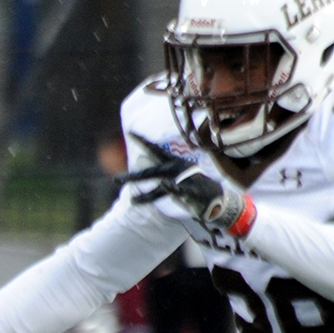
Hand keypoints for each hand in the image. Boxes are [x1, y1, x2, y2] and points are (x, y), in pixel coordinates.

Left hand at [117, 137, 254, 234]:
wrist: (218, 199)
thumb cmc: (198, 189)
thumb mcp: (179, 181)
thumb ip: (164, 182)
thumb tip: (154, 178)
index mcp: (174, 164)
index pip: (155, 151)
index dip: (143, 142)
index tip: (131, 133)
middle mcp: (176, 169)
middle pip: (151, 172)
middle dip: (132, 177)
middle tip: (115, 180)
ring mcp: (183, 180)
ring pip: (160, 183)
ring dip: (144, 191)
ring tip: (130, 196)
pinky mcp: (190, 191)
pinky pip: (178, 189)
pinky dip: (171, 187)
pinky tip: (165, 184)